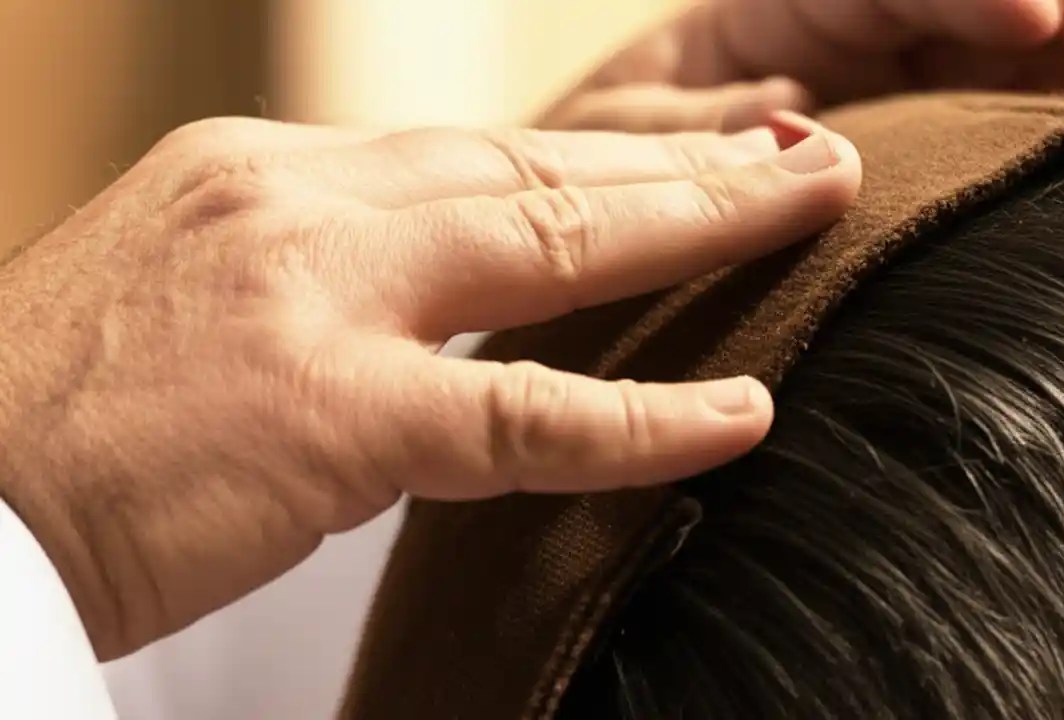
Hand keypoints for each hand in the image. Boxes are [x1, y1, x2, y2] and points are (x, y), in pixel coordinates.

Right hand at [0, 114, 860, 658]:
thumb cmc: (59, 420)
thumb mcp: (198, 291)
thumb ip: (322, 274)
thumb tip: (431, 300)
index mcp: (267, 173)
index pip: (476, 146)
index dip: (605, 149)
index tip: (707, 142)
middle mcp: (297, 199)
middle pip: (535, 162)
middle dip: (683, 158)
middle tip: (804, 146)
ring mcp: (315, 297)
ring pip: (550, 240)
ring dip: (699, 222)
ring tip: (815, 202)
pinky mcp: (326, 413)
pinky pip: (523, 416)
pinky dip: (642, 419)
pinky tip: (741, 414)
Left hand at [542, 0, 1063, 131]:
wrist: (561, 242)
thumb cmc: (580, 182)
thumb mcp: (618, 150)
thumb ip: (696, 137)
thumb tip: (798, 125)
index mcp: (760, 18)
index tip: (1036, 17)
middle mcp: (829, 43)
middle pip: (964, 11)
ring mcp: (868, 95)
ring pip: (993, 59)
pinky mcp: (888, 148)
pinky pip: (979, 114)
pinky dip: (1053, 110)